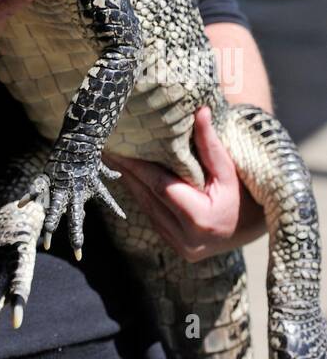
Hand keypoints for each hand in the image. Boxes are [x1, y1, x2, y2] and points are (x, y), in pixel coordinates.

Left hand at [105, 106, 268, 261]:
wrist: (252, 229)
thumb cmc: (241, 195)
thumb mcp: (228, 169)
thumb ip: (210, 143)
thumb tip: (200, 111)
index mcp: (201, 220)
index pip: (160, 187)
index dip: (137, 167)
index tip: (118, 149)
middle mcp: (188, 240)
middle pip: (148, 199)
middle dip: (126, 173)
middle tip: (106, 150)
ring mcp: (180, 248)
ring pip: (147, 209)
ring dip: (130, 184)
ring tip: (111, 160)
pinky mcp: (176, 248)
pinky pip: (153, 217)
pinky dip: (142, 196)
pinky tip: (129, 178)